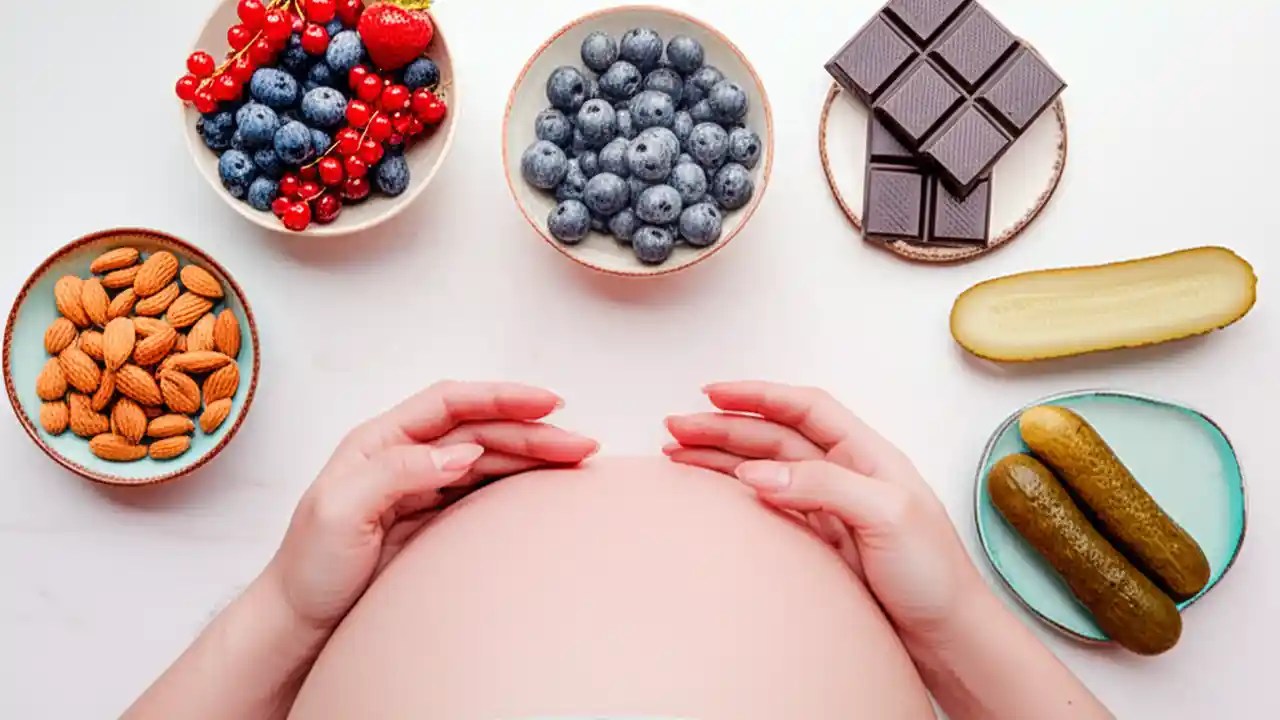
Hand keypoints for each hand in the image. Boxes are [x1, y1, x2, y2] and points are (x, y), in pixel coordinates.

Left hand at [264, 381, 598, 632]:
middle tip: (580, 444)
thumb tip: (460, 450)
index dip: (501, 398)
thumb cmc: (308, 567)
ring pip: (489, 455)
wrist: (301, 620)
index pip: (450, 404)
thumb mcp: (340, 511)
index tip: (544, 404)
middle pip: (481, 428)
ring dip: (533, 452)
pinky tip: (543, 481)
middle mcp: (405, 454)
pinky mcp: (435, 515)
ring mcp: (423, 485)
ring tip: (576, 458)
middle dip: (532, 429)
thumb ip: (397, 472)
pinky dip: (518, 479)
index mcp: (379, 440)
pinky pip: (485, 487)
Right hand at [665, 381, 982, 639]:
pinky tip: (715, 488)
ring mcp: (831, 508)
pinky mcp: (821, 540)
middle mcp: (847, 474)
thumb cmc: (936, 577)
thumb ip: (824, 485)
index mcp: (868, 455)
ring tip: (678, 451)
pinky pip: (769, 503)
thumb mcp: (887, 516)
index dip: (758, 395)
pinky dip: (736, 491)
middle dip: (724, 426)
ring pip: (766, 467)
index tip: (714, 394)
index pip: (804, 408)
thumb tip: (761, 470)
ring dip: (722, 456)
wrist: (948, 637)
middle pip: (775, 435)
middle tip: (677, 427)